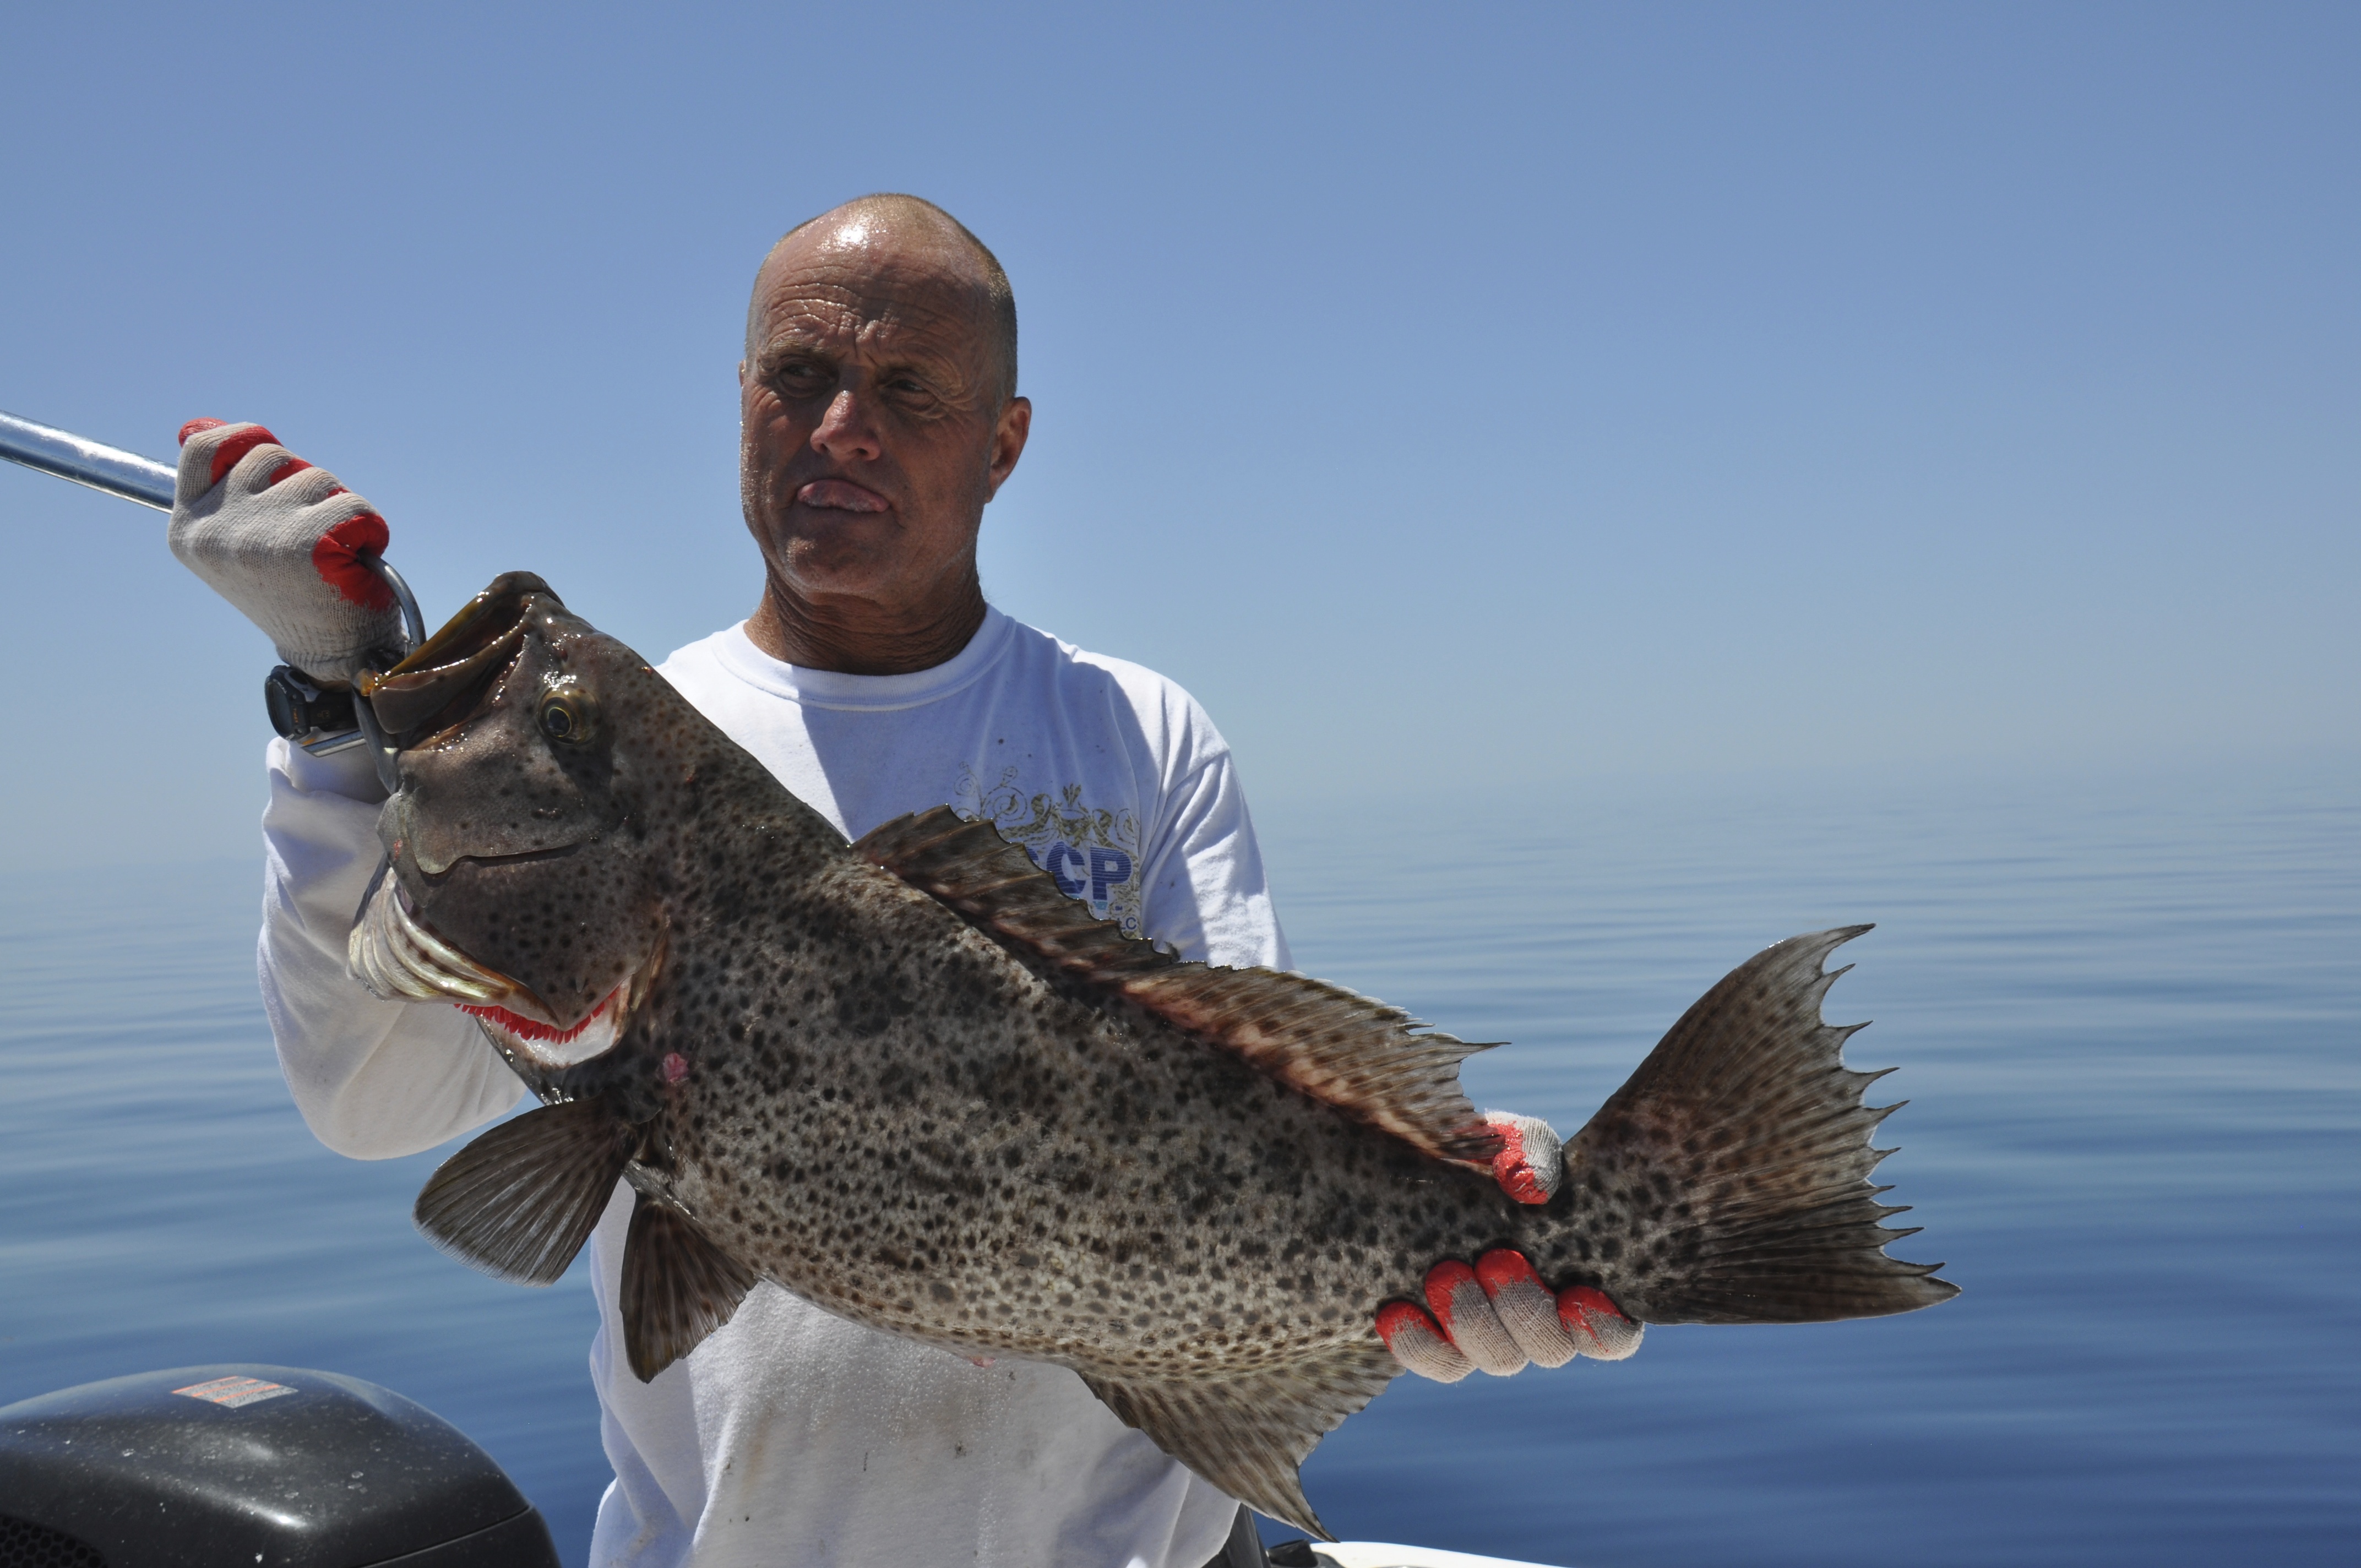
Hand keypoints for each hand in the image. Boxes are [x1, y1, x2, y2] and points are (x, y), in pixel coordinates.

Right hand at [168, 419, 404, 685]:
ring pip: (316, 477)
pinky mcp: (306, 543)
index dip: (238, 437)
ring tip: (334, 551)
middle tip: (313, 528)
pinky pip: (353, 505)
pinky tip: (357, 559)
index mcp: (189, 530)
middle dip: (303, 482)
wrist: (330, 653)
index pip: (200, 450)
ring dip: (337, 507)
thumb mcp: (237, 541)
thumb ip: (223, 489)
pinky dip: (367, 528)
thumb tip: (197, 425)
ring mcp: (258, 534)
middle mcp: (215, 531)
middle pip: (269, 456)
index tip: (264, 443)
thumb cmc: (293, 591)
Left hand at [1373, 1110, 1643, 1379]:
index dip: (1602, 1328)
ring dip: (1472, 1322)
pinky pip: (1438, 1362)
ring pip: (1499, 1360)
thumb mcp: (1516, 1143)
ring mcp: (1496, 1337)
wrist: (1433, 1175)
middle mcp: (1546, 1321)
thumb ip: (1530, 1154)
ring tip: (1442, 1274)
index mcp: (1585, 1281)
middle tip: (1494, 1261)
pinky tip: (1395, 1311)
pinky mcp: (1445, 1343)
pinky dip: (1418, 1343)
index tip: (1576, 1295)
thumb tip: (1529, 1185)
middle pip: (1551, 1349)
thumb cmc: (1496, 1156)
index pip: (1615, 1333)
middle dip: (1524, 1309)